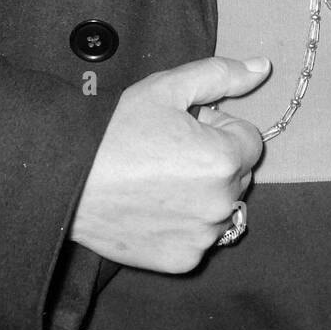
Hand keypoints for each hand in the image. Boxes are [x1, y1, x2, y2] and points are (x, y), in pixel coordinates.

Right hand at [70, 55, 269, 271]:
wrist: (67, 179)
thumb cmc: (117, 130)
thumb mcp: (168, 88)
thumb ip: (221, 75)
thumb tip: (262, 68)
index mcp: (224, 159)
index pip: (249, 139)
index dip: (217, 127)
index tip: (183, 128)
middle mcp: (222, 204)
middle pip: (237, 174)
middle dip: (214, 160)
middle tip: (168, 151)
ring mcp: (203, 237)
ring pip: (220, 206)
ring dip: (202, 193)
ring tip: (157, 179)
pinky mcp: (182, 261)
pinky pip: (199, 236)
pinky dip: (184, 223)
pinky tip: (152, 206)